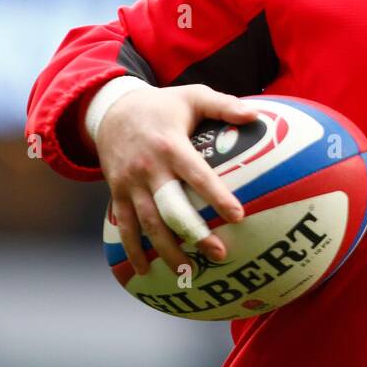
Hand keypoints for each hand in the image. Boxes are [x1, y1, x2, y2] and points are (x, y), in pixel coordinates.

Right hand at [96, 83, 259, 276]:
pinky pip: (124, 226)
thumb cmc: (162, 105)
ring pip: (147, 223)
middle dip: (193, 233)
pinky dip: (132, 250)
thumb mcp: (193, 96)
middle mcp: (148, 168)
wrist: (110, 110)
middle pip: (171, 207)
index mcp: (170, 146)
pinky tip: (145, 270)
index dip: (216, 196)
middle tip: (219, 253)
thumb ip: (224, 105)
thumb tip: (255, 114)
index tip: (237, 216)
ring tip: (188, 271)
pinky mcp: (117, 193)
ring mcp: (130, 183)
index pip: (197, 174)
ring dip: (166, 250)